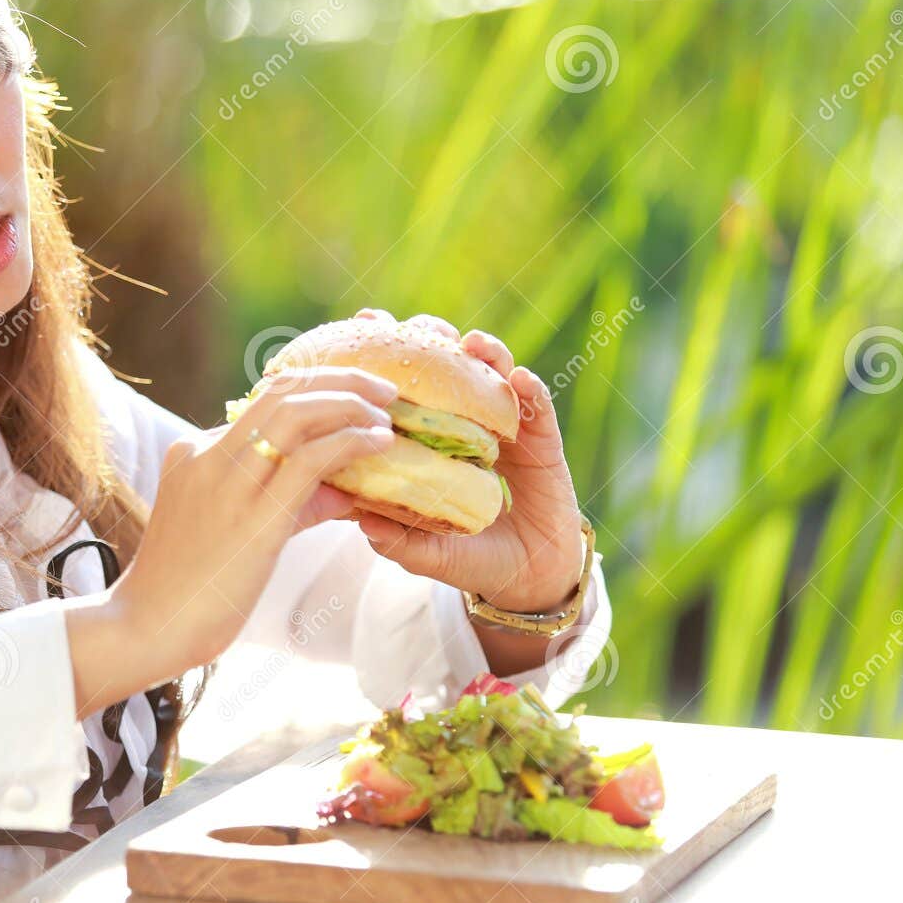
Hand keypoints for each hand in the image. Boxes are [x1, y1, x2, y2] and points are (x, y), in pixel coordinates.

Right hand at [107, 365, 400, 681]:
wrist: (147, 626)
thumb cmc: (187, 589)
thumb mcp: (231, 531)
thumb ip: (287, 504)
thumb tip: (341, 491)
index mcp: (193, 452)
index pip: (262, 403)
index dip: (315, 391)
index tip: (353, 397)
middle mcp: (207, 455)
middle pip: (281, 391)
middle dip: (339, 380)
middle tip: (382, 391)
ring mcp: (226, 483)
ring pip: (296, 413)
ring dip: (349, 404)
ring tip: (385, 415)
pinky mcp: (254, 517)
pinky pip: (310, 460)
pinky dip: (351, 441)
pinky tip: (378, 443)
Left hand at [349, 309, 585, 614]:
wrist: (527, 578)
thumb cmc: (467, 558)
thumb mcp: (427, 552)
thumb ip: (397, 539)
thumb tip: (359, 519)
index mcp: (430, 441)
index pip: (407, 387)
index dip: (387, 355)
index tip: (363, 326)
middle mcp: (464, 426)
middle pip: (448, 368)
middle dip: (429, 338)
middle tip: (409, 325)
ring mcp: (504, 430)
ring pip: (494, 378)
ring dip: (486, 354)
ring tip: (472, 344)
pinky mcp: (542, 443)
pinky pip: (538, 410)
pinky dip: (530, 391)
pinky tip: (520, 379)